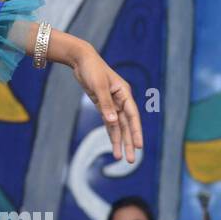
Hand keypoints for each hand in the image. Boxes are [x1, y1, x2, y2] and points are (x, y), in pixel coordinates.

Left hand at [69, 44, 142, 162]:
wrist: (81, 59)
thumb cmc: (92, 69)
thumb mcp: (98, 86)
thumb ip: (105, 104)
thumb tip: (113, 122)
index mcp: (124, 94)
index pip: (133, 117)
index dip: (136, 132)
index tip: (139, 146)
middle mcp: (121, 100)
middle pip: (127, 125)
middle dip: (129, 142)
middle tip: (130, 160)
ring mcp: (112, 103)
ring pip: (118, 126)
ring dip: (119, 141)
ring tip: (120, 157)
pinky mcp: (102, 104)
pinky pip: (108, 122)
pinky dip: (111, 133)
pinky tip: (114, 144)